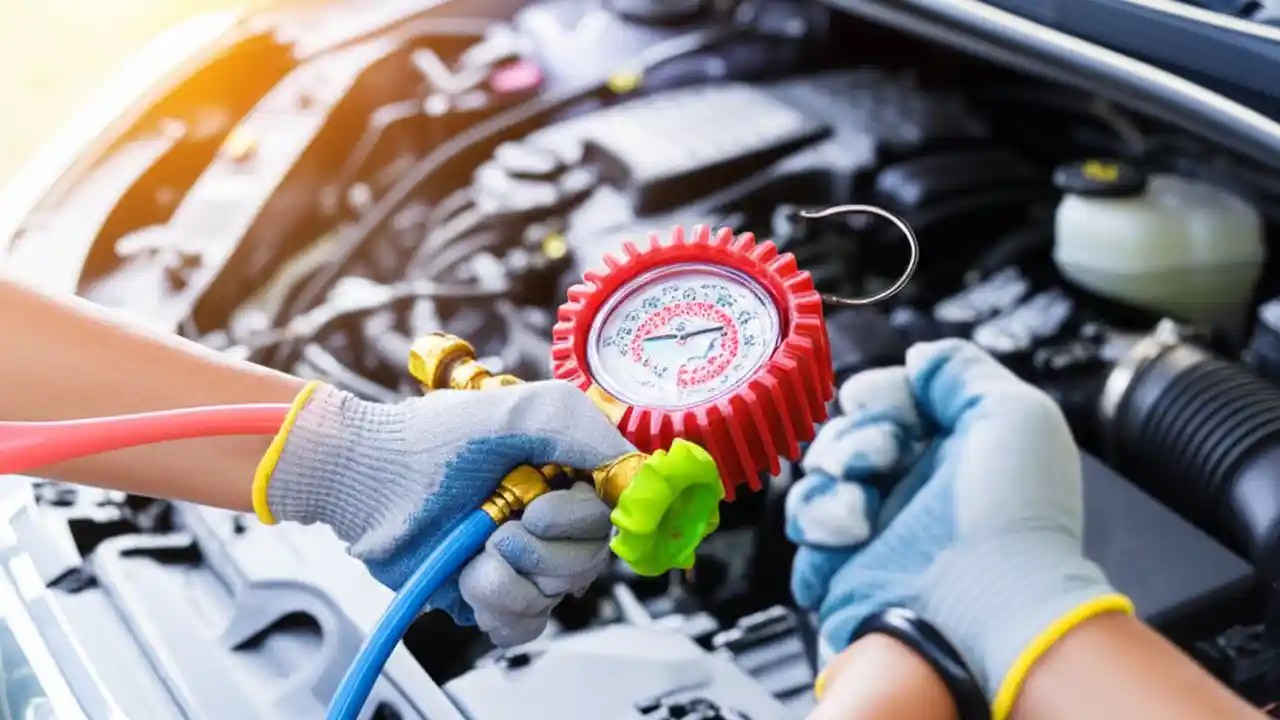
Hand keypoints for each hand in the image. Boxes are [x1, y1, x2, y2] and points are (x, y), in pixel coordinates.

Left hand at [255, 380, 633, 645]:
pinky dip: (496, 605)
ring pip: (555, 594)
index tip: (541, 512)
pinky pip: (525, 622)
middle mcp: (550, 515)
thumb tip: (631, 468)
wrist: (368, 483)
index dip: (582, 519)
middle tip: (498, 529)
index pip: (612, 509)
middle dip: (541, 550)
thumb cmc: (432, 440)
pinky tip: (467, 579)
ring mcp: (523, 557)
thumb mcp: (518, 410)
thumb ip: (581, 428)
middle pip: (590, 558)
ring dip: (508, 576)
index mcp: (565, 470)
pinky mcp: (495, 594)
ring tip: (470, 550)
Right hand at [787, 340, 1130, 717]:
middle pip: (841, 436)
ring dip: (828, 489)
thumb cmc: (1014, 513)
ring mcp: (874, 531)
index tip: (891, 412)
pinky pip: (803, 538)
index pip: (883, 401)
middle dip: (851, 442)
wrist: (992, 605)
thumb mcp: (1015, 413)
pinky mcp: (845, 571)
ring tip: (859, 516)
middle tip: (878, 464)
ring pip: (814, 484)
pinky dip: (816, 535)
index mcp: (944, 448)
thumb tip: (918, 357)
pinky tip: (846, 541)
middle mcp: (907, 487)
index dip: (878, 397)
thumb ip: (962, 369)